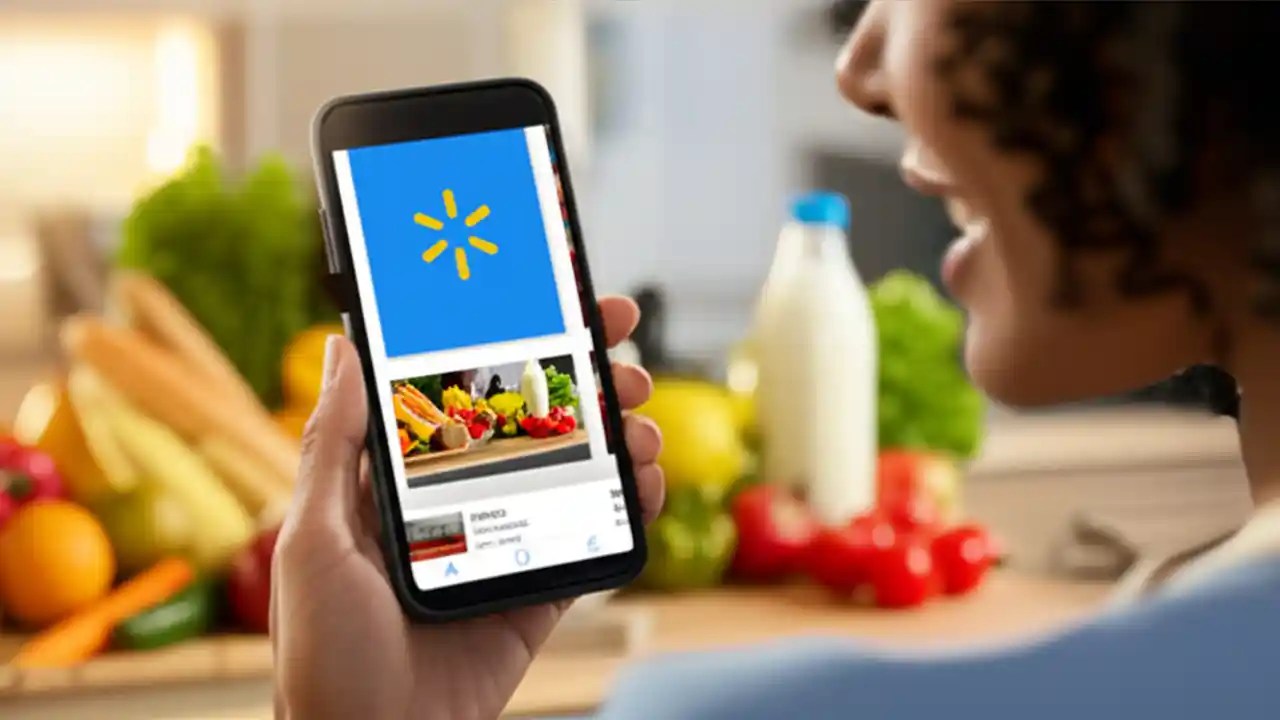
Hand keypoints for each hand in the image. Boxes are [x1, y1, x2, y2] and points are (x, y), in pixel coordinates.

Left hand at [271, 297, 662, 719]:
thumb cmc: (324, 649)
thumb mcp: (315, 536)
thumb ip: (333, 445)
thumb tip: (342, 349)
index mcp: (401, 480)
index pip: (462, 392)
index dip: (507, 342)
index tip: (550, 300)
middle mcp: (459, 502)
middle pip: (533, 421)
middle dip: (582, 377)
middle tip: (622, 347)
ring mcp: (505, 543)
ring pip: (574, 471)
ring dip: (616, 435)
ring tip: (642, 419)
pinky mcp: (538, 591)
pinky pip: (594, 538)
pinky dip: (631, 506)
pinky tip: (650, 481)